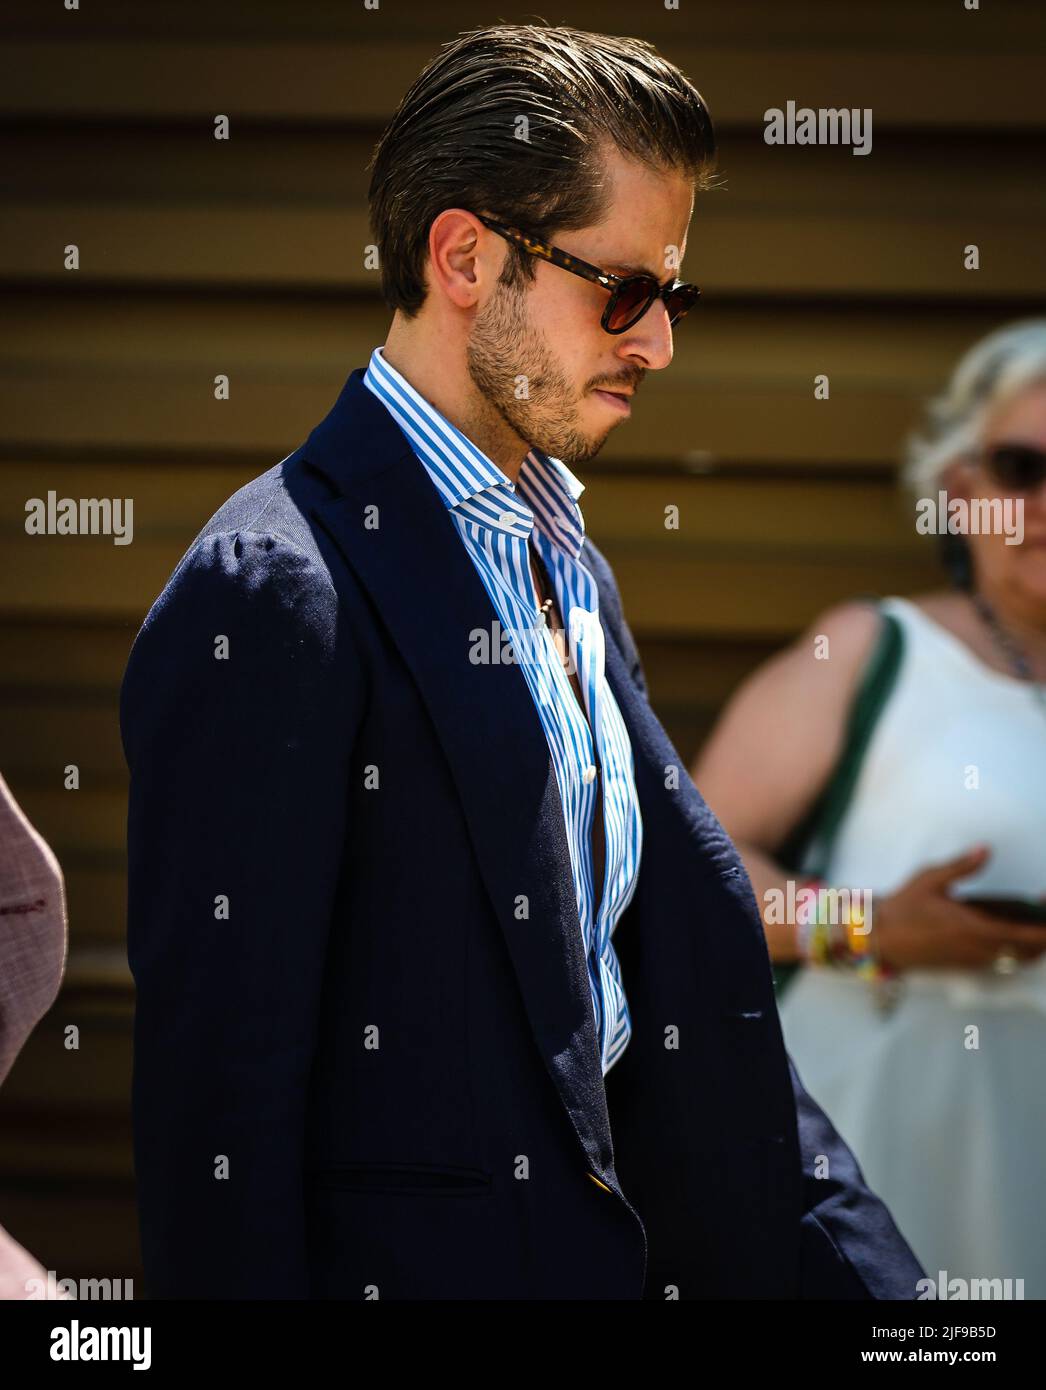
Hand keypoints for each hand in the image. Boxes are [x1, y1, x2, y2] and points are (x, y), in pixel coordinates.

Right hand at [874, 846, 1045, 971]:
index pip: (1022, 935)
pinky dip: (1016, 951)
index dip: (1043, 930)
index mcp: (972, 928)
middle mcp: (977, 949)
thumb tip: (985, 850)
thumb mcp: (930, 880)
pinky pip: (1001, 962)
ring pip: (1016, 960)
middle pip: (1027, 952)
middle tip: (1044, 915)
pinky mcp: (965, 964)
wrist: (881, 939)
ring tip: (1035, 923)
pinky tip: (1012, 934)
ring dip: (1032, 946)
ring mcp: (972, 960)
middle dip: (1042, 938)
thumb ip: (961, 865)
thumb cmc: (903, 909)